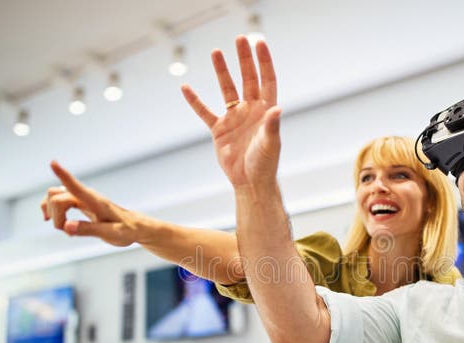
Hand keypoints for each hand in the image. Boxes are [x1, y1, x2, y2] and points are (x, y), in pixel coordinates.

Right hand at [41, 161, 140, 246]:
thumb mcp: (111, 234)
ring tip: (68, 231)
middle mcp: (86, 195)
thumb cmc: (126, 230)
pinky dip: (52, 211)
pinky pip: (56, 200)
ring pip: (53, 196)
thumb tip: (66, 226)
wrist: (134, 226)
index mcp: (95, 201)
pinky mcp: (78, 203)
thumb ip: (89, 230)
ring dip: (53, 214)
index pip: (75, 186)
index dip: (62, 175)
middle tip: (69, 232)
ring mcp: (81, 197)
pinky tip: (59, 224)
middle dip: (55, 215)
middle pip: (56, 196)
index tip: (53, 162)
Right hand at [181, 36, 280, 187]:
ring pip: (227, 90)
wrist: (250, 183)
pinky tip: (185, 87)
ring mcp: (234, 118)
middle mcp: (250, 110)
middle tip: (239, 39)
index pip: (266, 80)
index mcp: (266, 111)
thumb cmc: (265, 164)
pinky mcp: (219, 130)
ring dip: (221, 71)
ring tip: (216, 52)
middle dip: (244, 59)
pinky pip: (204, 112)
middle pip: (247, 79)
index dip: (264, 62)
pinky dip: (195, 101)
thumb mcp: (270, 144)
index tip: (259, 42)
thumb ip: (272, 126)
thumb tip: (278, 109)